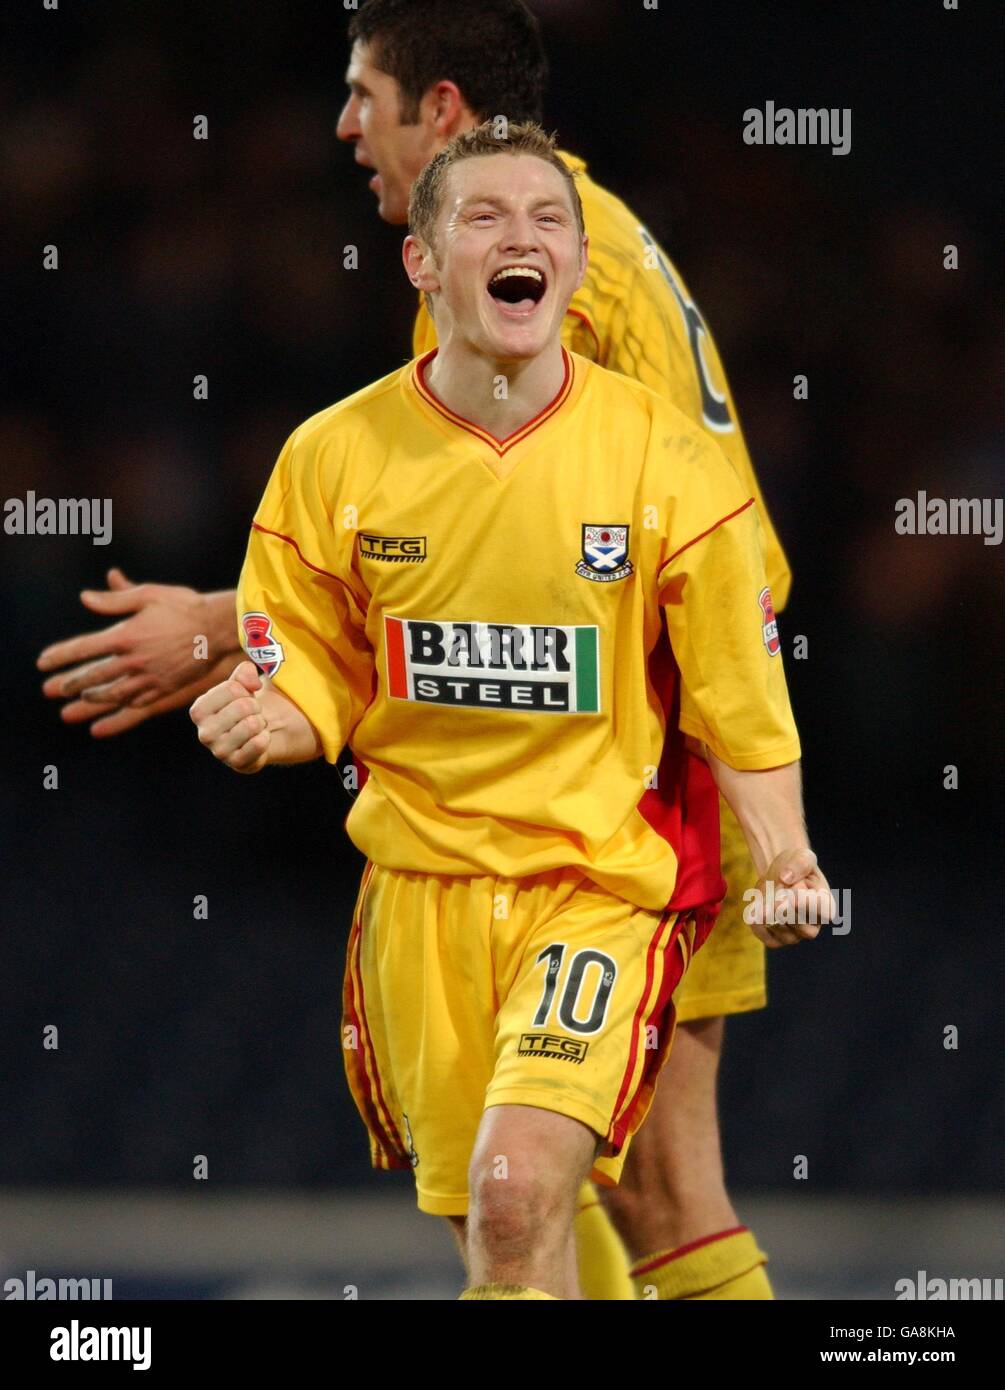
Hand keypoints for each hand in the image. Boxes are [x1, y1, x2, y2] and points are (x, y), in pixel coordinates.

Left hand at [38, 569, 236, 712]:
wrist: (218, 627)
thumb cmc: (184, 606)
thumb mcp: (148, 595)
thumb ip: (114, 599)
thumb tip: (85, 598)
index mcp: (125, 635)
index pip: (83, 648)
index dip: (60, 656)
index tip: (43, 662)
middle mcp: (134, 659)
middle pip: (94, 675)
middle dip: (71, 682)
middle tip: (57, 688)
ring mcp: (150, 677)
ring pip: (113, 692)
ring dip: (94, 696)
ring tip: (83, 696)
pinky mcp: (166, 687)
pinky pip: (138, 700)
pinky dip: (122, 703)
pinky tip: (116, 702)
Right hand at [190, 661, 271, 772]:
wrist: (260, 732)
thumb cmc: (245, 704)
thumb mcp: (242, 682)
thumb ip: (245, 672)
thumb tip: (253, 683)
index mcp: (199, 710)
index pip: (232, 688)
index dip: (246, 690)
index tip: (244, 697)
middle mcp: (204, 733)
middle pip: (244, 706)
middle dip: (255, 707)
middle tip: (252, 714)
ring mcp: (219, 751)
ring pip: (252, 724)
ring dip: (261, 722)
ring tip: (255, 726)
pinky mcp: (237, 763)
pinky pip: (259, 743)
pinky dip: (265, 738)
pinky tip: (259, 739)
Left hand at [745, 847, 833, 948]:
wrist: (778, 876)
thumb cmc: (795, 866)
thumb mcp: (802, 856)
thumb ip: (799, 864)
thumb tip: (786, 878)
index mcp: (825, 905)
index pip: (821, 910)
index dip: (806, 903)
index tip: (792, 892)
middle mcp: (813, 924)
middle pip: (803, 928)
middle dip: (786, 912)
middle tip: (774, 898)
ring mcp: (795, 935)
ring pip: (785, 934)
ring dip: (771, 917)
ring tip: (763, 901)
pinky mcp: (777, 939)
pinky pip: (767, 937)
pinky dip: (758, 924)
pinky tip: (756, 909)